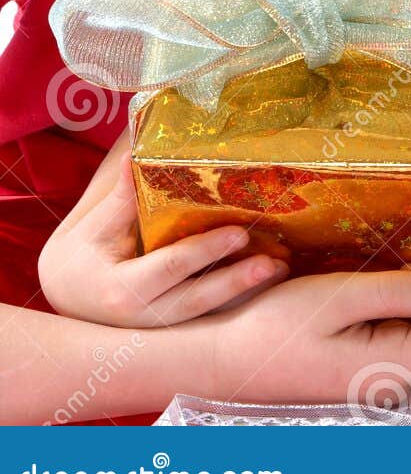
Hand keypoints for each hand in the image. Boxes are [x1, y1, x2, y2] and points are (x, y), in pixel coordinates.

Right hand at [38, 153, 288, 326]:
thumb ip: (123, 195)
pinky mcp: (172, 327)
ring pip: (207, 313)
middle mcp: (143, 317)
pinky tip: (266, 282)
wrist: (67, 295)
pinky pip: (208, 317)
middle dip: (236, 281)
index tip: (238, 233)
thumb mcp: (95, 226)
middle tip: (273, 261)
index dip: (204, 252)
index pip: (170, 268)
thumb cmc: (82, 254)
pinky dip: (237, 300)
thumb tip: (139, 147)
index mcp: (121, 290)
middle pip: (196, 299)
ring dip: (244, 293)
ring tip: (280, 269)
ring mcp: (159, 327)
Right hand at [207, 264, 410, 406]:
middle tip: (398, 269)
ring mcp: (381, 383)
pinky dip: (398, 315)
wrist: (228, 361)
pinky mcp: (368, 375)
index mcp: (391, 369)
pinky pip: (405, 343)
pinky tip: (368, 302)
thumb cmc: (275, 328)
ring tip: (377, 284)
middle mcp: (393, 384)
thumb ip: (395, 292)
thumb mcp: (336, 297)